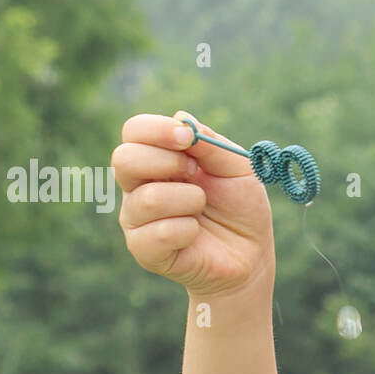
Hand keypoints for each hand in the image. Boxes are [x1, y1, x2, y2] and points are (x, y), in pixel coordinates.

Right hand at [113, 110, 275, 299]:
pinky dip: (187, 230)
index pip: (134, 131)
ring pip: (147, 199)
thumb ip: (210, 143)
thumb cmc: (241, 208)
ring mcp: (137, 219)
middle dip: (168, 162)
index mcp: (157, 160)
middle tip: (197, 174)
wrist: (251, 255)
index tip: (187, 138)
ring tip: (201, 209)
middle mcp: (139, 186)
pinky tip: (196, 234)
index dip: (157, 129)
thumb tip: (181, 118)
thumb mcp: (237, 168)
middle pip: (123, 159)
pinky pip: (158, 233)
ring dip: (188, 200)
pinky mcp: (144, 251)